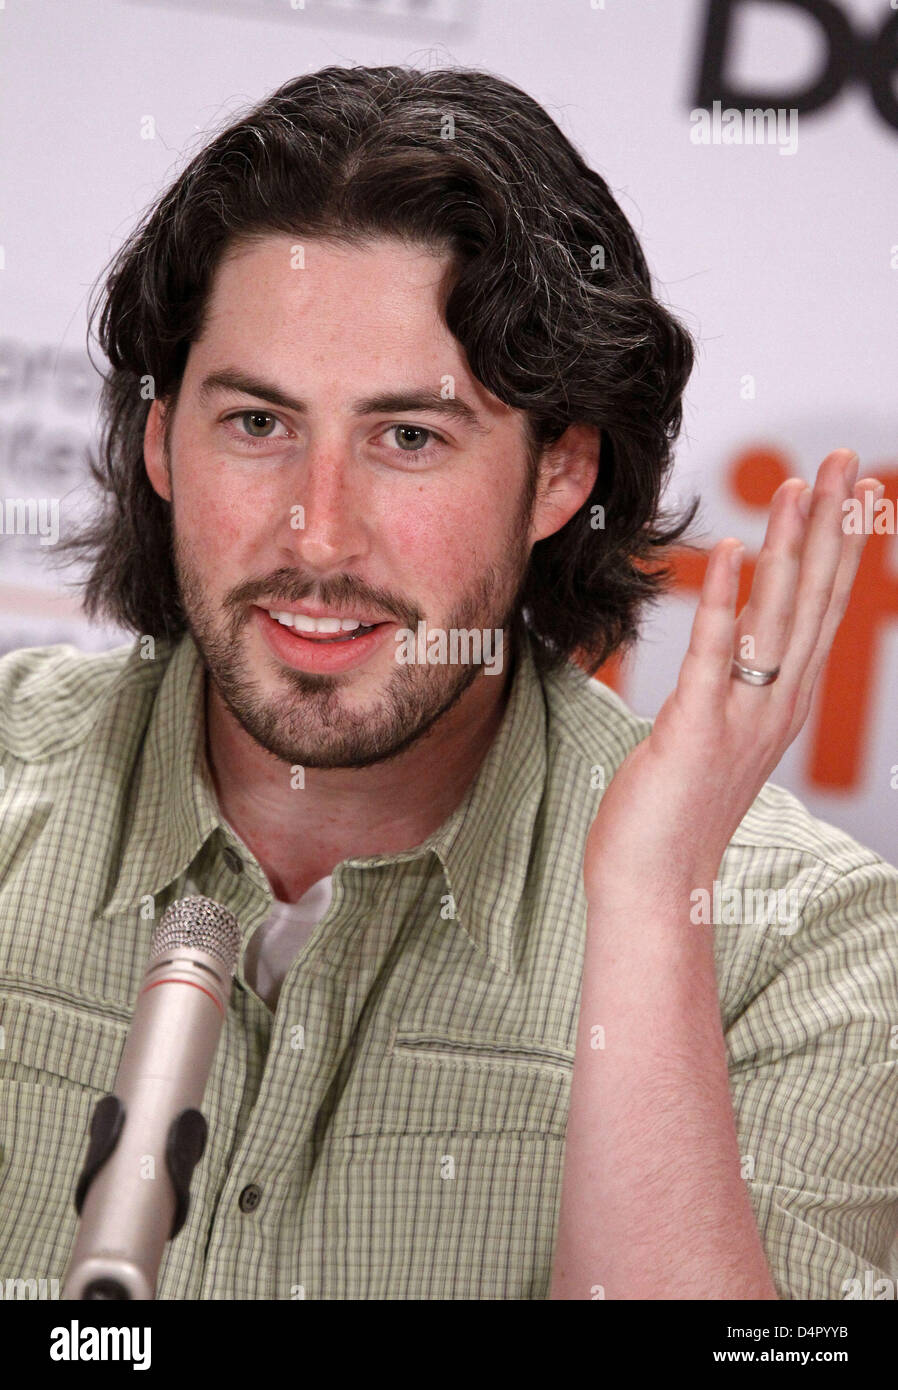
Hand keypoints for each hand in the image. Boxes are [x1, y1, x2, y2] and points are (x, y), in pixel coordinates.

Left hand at [583, 448, 882, 905]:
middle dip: (832, 525)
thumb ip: (738, 683)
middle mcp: (780, 705)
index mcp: (786, 702)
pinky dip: (729, 599)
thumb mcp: (720, 734)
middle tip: (846, 460)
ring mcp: (745, 717)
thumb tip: (738, 635)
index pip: (822, 608)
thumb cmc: (677, 811)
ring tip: (802, 485)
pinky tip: (739, 550)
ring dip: (792, 546)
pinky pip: (718, 652)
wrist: (658, 885)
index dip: (840, 545)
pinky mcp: (699, 729)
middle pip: (816, 599)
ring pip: (779, 616)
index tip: (853, 490)